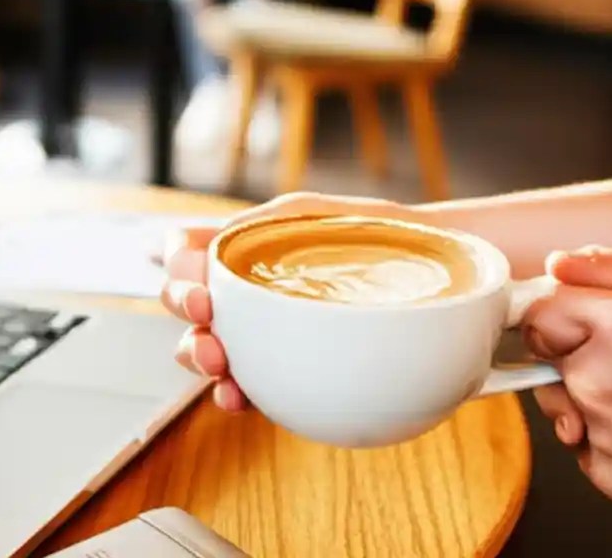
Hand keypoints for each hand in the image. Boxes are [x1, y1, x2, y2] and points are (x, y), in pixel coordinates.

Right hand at [160, 192, 416, 410]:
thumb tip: (205, 243)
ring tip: (217, 362)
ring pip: (202, 347)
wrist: (437, 277)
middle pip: (181, 301)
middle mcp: (241, 291)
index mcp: (242, 247)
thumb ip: (263, 223)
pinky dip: (230, 394)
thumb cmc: (374, 235)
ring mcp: (258, 334)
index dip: (174, 264)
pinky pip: (243, 387)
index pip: (182, 251)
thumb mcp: (313, 214)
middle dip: (182, 309)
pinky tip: (236, 397)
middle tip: (205, 315)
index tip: (198, 278)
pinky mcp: (282, 373)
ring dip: (197, 355)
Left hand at [525, 246, 611, 539]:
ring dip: (585, 396)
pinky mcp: (599, 470)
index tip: (580, 322)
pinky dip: (601, 435)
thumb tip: (558, 264)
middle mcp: (598, 380)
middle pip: (545, 355)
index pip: (540, 310)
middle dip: (573, 353)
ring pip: (558, 399)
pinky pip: (578, 440)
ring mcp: (596, 429)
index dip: (561, 315)